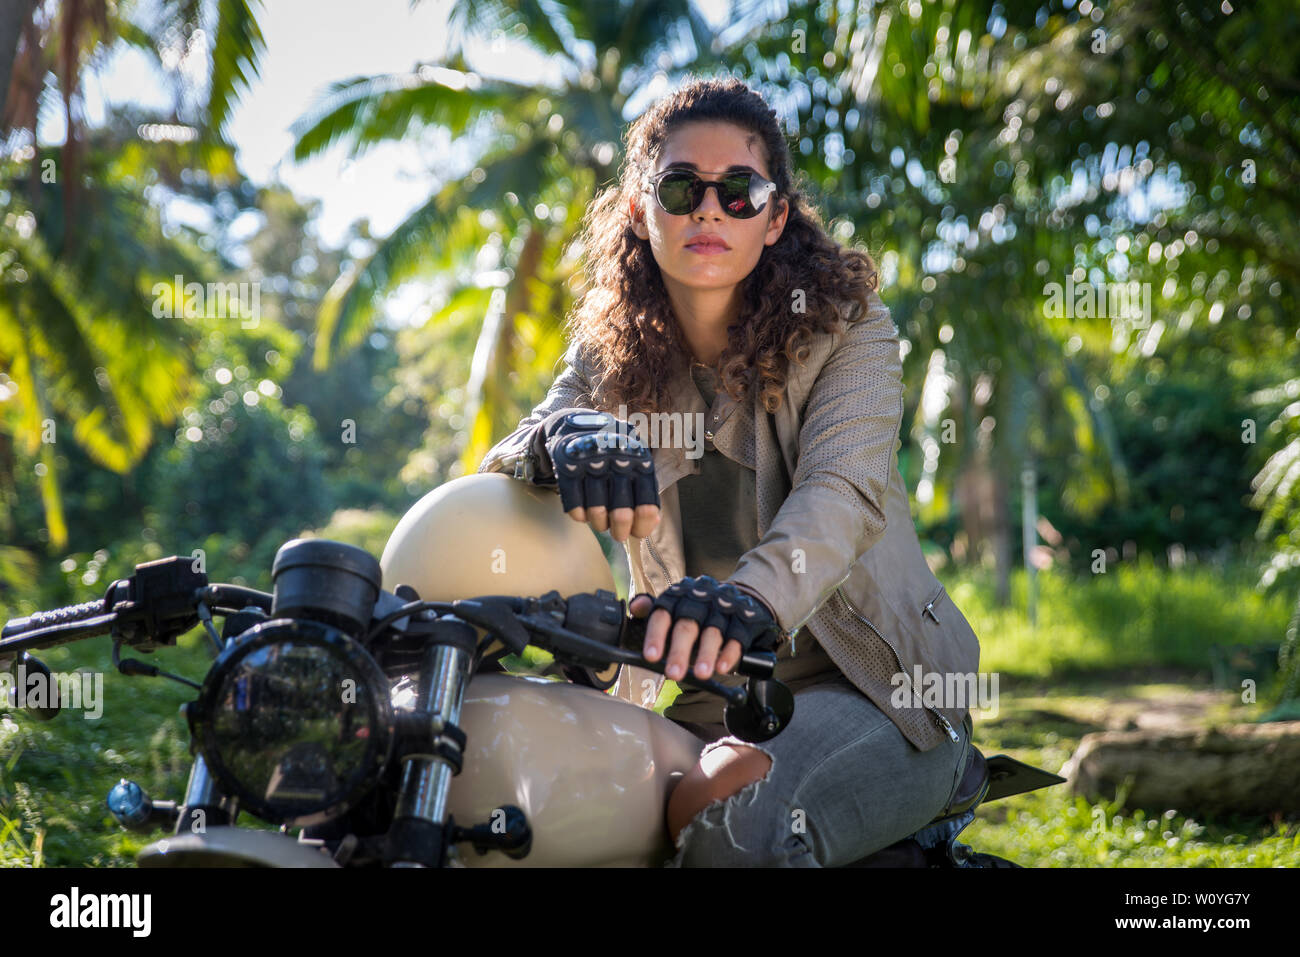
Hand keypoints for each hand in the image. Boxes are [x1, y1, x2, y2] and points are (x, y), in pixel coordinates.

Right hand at [533, 410, 661, 543]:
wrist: (576, 426)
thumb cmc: (613, 452)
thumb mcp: (635, 462)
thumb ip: (645, 491)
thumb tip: (653, 521)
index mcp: (639, 462)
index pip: (647, 506)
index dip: (643, 526)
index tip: (636, 532)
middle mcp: (617, 463)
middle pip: (621, 515)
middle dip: (620, 532)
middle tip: (618, 534)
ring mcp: (591, 465)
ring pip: (596, 514)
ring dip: (599, 524)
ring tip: (600, 521)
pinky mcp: (568, 469)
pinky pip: (574, 507)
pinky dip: (580, 515)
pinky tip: (584, 511)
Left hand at [628, 576, 778, 681]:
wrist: (740, 596)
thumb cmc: (698, 607)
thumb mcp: (676, 604)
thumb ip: (653, 608)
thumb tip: (635, 607)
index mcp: (678, 596)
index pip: (663, 615)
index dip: (656, 636)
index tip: (650, 657)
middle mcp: (700, 600)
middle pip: (687, 626)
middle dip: (680, 651)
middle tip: (673, 674)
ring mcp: (724, 608)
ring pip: (713, 632)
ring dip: (706, 654)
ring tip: (701, 675)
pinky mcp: (744, 620)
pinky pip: (737, 637)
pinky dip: (729, 653)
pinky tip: (723, 668)